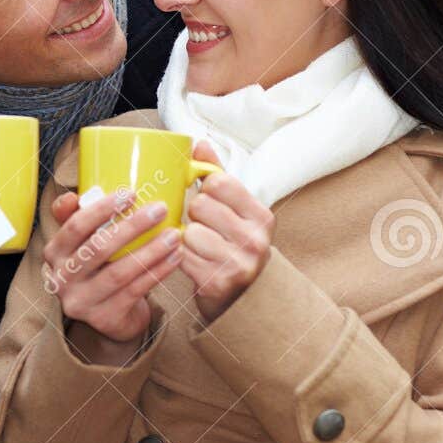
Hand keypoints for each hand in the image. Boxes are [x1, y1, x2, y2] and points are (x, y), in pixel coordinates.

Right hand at [44, 186, 180, 367]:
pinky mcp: (103, 318)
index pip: (75, 226)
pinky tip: (174, 258)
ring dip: (151, 251)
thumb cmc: (99, 269)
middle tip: (160, 209)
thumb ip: (77, 218)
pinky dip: (157, 272)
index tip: (131, 193)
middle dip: (133, 225)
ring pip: (119, 272)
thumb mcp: (83, 244)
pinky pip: (135, 291)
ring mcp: (81, 302)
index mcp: (54, 253)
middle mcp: (61, 278)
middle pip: (99, 247)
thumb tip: (76, 197)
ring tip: (174, 235)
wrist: (108, 316)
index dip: (102, 209)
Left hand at [179, 140, 274, 322]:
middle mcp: (254, 239)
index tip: (210, 202)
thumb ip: (217, 174)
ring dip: (186, 239)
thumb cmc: (232, 245)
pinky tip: (193, 261)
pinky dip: (181, 257)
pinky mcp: (216, 282)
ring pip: (189, 232)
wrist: (242, 299)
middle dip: (194, 215)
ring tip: (198, 247)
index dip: (205, 190)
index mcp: (261, 216)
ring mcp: (237, 263)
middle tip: (203, 227)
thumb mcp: (234, 209)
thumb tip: (199, 143)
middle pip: (200, 206)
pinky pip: (182, 256)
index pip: (218, 182)